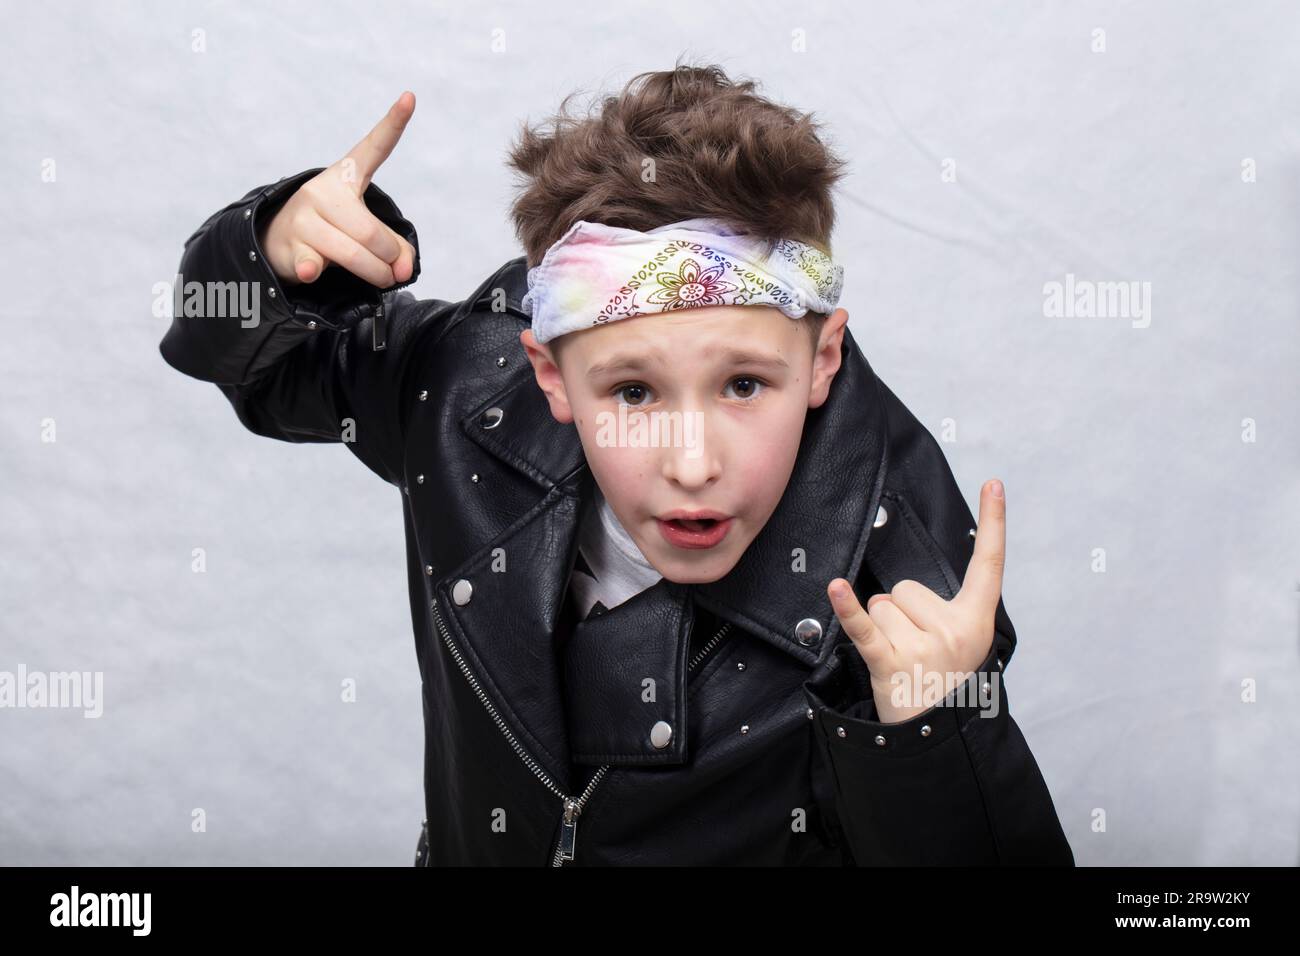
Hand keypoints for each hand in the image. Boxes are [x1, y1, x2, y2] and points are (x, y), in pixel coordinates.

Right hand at [258, 91, 417, 287]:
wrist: (278, 242)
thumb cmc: (334, 232)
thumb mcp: (365, 231)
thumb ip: (395, 247)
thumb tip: (403, 270)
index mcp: (346, 177)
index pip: (373, 148)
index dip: (393, 123)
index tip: (410, 97)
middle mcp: (323, 191)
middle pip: (371, 231)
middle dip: (390, 257)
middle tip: (396, 270)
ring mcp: (304, 218)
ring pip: (354, 252)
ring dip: (376, 273)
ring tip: (384, 279)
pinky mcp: (293, 246)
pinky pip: (312, 261)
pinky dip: (314, 269)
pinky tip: (313, 270)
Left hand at [828, 479, 1005, 723]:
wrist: (935, 738)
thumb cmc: (942, 684)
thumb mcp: (961, 644)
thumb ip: (941, 610)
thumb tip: (892, 594)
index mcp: (976, 621)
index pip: (989, 564)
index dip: (994, 522)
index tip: (993, 483)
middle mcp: (954, 630)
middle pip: (906, 587)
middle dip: (900, 615)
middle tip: (913, 650)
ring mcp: (924, 647)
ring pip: (881, 605)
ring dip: (881, 630)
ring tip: (898, 660)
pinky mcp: (891, 662)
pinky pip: (863, 626)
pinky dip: (847, 609)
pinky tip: (836, 589)